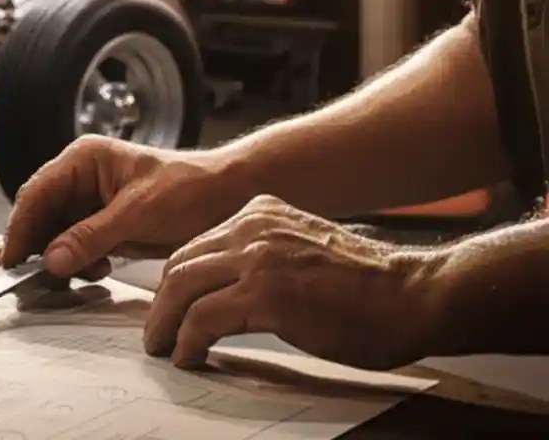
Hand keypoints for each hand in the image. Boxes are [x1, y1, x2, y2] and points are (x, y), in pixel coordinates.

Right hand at [0, 135, 243, 277]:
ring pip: (56, 234)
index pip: (36, 193)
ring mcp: (92, 202)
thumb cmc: (191, 188)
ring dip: (63, 257)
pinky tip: (99, 268)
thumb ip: (91, 236)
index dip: (20, 227)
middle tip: (41, 278)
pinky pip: (77, 245)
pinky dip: (81, 262)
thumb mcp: (138, 213)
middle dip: (41, 246)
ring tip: (81, 273)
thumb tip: (52, 259)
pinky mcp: (105, 224)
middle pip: (41, 215)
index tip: (13, 260)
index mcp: (83, 159)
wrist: (229, 198)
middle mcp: (82, 178)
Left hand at [144, 195, 443, 370]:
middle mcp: (253, 227)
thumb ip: (262, 255)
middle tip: (157, 332)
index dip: (175, 281)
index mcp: (260, 212)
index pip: (196, 244)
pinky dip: (187, 341)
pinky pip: (203, 318)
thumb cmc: (368, 285)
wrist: (412, 295)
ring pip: (181, 288)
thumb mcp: (300, 249)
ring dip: (165, 324)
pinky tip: (189, 356)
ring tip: (164, 348)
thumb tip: (225, 287)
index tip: (168, 307)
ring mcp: (256, 258)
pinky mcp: (264, 294)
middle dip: (161, 304)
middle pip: (179, 264)